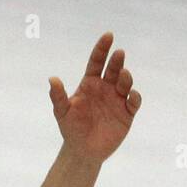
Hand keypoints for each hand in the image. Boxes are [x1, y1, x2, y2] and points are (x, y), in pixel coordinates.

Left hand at [48, 31, 141, 163]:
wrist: (82, 151)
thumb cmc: (71, 129)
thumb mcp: (62, 112)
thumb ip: (57, 96)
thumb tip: (52, 79)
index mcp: (90, 84)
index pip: (97, 62)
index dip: (102, 49)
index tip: (108, 36)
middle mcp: (106, 88)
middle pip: (113, 69)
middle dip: (116, 61)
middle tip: (118, 53)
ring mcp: (118, 99)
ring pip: (125, 83)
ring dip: (125, 78)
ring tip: (122, 75)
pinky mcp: (127, 112)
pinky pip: (134, 102)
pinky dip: (134, 97)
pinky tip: (130, 95)